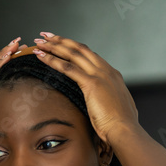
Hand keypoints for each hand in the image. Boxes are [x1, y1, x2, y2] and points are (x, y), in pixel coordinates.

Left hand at [29, 32, 139, 146]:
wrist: (125, 130)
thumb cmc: (120, 125)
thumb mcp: (116, 108)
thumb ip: (109, 101)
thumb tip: (105, 105)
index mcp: (112, 74)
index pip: (90, 55)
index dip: (74, 49)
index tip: (62, 45)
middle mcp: (106, 70)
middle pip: (80, 49)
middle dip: (61, 41)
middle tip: (46, 36)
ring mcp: (100, 75)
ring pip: (72, 54)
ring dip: (54, 46)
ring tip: (39, 42)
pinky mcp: (92, 84)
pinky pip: (68, 68)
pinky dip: (52, 60)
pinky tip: (41, 56)